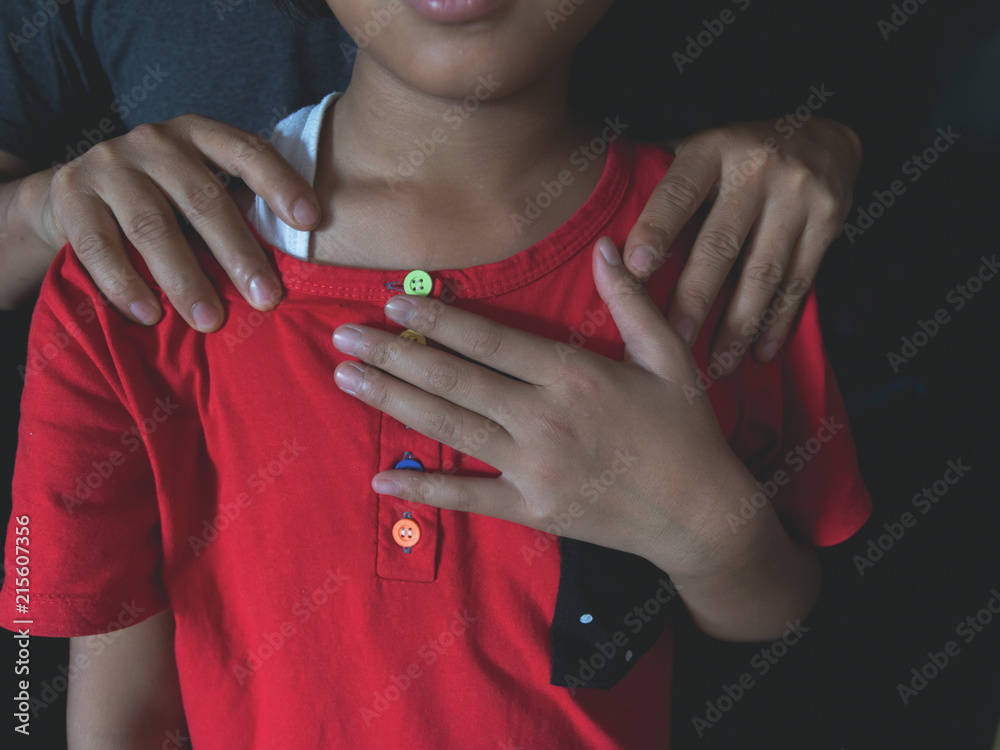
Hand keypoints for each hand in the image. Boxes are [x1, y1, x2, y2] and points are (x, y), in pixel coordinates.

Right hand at [35, 115, 321, 329]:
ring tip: (210, 320)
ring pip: (153, 227)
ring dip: (185, 279)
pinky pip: (100, 246)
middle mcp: (154, 142)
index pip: (246, 151)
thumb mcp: (200, 188)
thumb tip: (298, 264)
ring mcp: (108, 164)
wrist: (73, 194)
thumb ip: (238, 207)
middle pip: (203, 199)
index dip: (280, 183)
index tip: (311, 221)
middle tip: (267, 298)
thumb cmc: (162, 200)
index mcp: (198, 134)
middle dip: (238, 253)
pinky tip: (149, 315)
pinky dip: (125, 285)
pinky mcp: (70, 195)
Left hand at [331, 238, 751, 578]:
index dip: (435, 319)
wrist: (701, 514)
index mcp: (573, 375)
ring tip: (346, 380)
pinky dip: (422, 490)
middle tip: (341, 336)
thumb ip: (631, 301)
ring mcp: (533, 466)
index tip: (391, 302)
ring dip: (393, 401)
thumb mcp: (669, 356)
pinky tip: (380, 478)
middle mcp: (543, 417)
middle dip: (392, 354)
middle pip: (453, 378)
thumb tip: (605, 245)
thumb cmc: (686, 430)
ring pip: (449, 426)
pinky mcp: (531, 509)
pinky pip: (468, 496)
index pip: (489, 339)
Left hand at [623, 117, 861, 373]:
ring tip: (717, 365)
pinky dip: (778, 322)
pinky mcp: (828, 224)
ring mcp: (798, 197)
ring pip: (763, 272)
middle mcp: (758, 169)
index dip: (656, 230)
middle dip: (694, 298)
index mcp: (713, 148)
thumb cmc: (738, 154)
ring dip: (737, 325)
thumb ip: (663, 184)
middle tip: (673, 340)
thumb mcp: (701, 148)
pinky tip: (759, 352)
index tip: (633, 270)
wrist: (824, 137)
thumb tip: (610, 238)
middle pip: (720, 244)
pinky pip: (800, 282)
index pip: (678, 193)